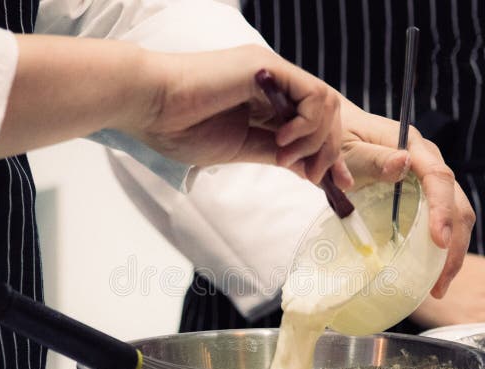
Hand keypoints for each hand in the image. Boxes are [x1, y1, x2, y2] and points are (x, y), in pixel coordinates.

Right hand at [123, 44, 351, 186]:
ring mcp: (272, 72)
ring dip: (316, 141)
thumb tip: (309, 169)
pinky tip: (280, 141)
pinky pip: (311, 95)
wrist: (151, 105)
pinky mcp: (267, 68)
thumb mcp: (241, 149)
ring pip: (325, 104)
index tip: (334, 184)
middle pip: (327, 114)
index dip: (329, 153)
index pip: (315, 123)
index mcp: (266, 100)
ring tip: (287, 160)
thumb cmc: (180, 127)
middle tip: (315, 178)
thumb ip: (276, 155)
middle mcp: (274, 83)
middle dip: (330, 151)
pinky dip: (305, 125)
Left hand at [337, 100, 474, 296]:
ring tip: (438, 287)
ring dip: (451, 252)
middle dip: (454, 243)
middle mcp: (426, 162)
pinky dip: (437, 249)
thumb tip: (403, 164)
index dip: (442, 210)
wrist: (329, 134)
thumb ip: (371, 158)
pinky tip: (429, 273)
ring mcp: (425, 180)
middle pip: (456, 201)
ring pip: (454, 215)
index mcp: (412, 145)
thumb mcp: (344, 148)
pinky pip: (437, 221)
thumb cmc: (333, 139)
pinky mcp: (418, 196)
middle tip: (441, 283)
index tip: (439, 241)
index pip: (439, 177)